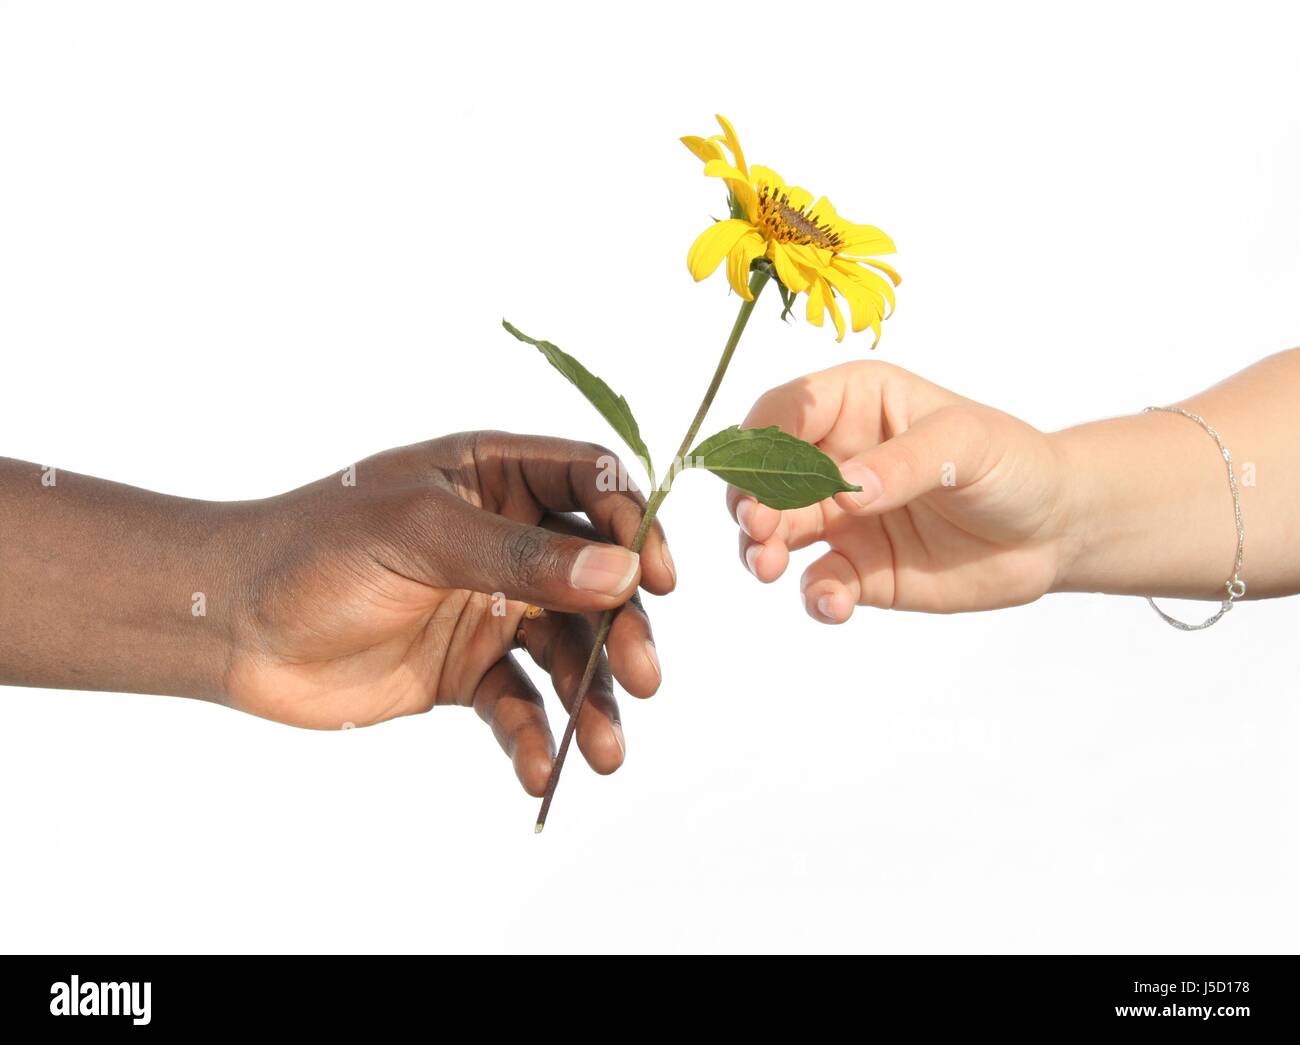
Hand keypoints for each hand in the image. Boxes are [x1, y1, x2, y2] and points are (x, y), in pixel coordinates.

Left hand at [224, 431, 673, 793]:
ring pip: (566, 651)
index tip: (655, 578)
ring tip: (606, 753)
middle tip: (642, 677)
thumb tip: (621, 572)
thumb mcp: (421, 535)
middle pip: (596, 579)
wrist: (233, 626)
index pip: (590, 484)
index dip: (634, 525)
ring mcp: (489, 607)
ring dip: (592, 701)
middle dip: (623, 630)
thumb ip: (519, 555)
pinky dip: (533, 739)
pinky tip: (541, 773)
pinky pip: (517, 704)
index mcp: (495, 477)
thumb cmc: (315, 550)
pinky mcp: (466, 672)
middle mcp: (505, 540)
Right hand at [726, 361, 1067, 618]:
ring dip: (761, 550)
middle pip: (766, 477)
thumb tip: (847, 491)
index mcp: (853, 404)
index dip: (762, 438)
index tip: (755, 468)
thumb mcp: (967, 443)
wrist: (1055, 530)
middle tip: (758, 528)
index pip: (787, 411)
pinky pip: (819, 584)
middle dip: (751, 501)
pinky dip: (817, 596)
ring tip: (768, 567)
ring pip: (776, 534)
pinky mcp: (857, 570)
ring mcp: (840, 518)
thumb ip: (904, 462)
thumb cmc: (1014, 463)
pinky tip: (833, 603)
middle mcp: (833, 459)